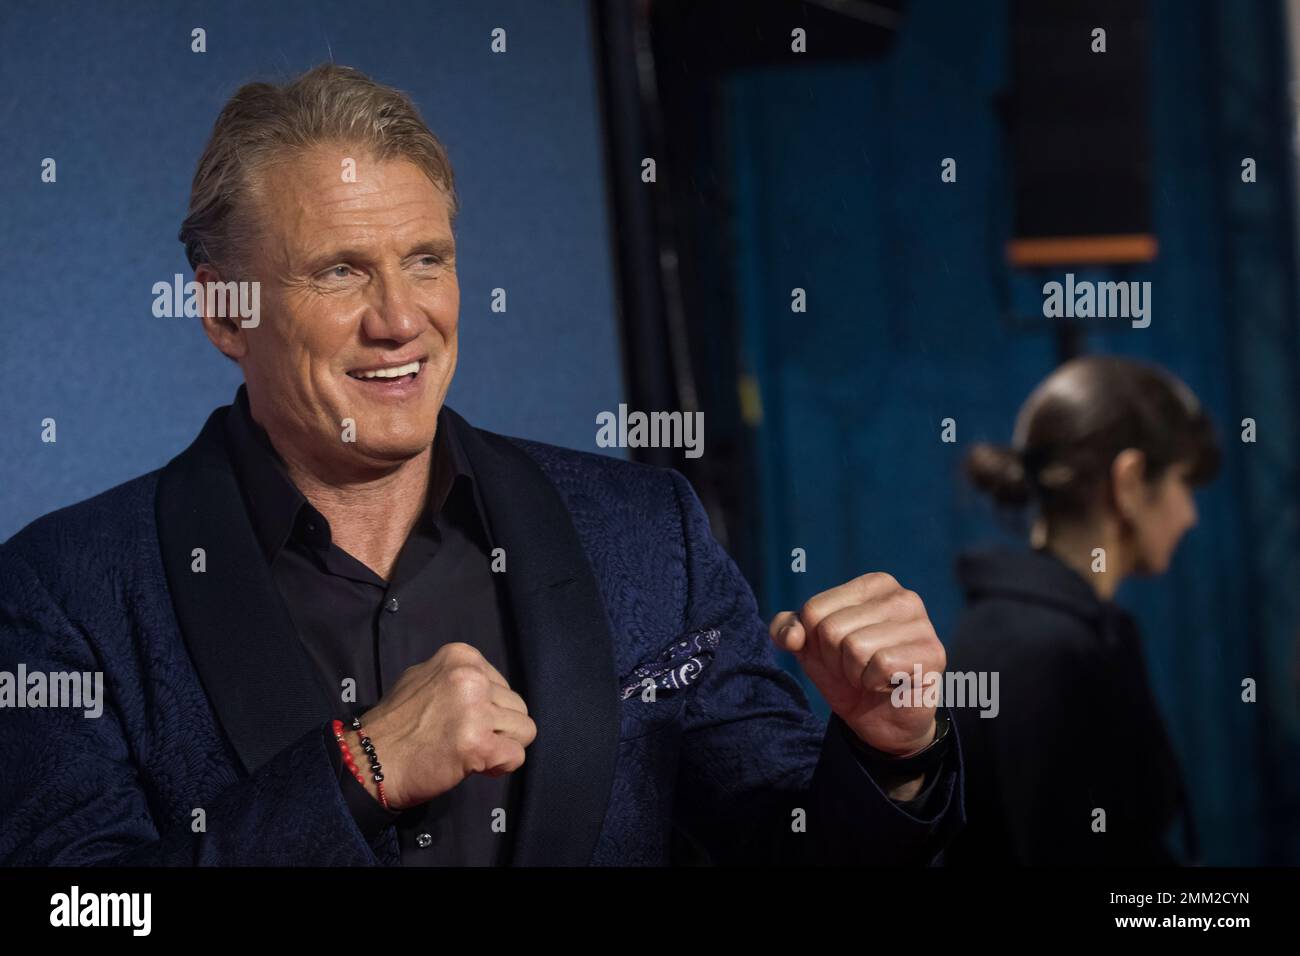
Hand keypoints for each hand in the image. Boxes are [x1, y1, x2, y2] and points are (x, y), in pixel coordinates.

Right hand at [350, 642, 536, 809]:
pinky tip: (475, 766)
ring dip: (501, 746)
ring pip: (524, 730)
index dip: (489, 710)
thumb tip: (490, 691)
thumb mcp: (425, 679)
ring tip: (469, 752)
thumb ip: (458, 680)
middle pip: (518, 706)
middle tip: (466, 741)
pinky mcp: (478, 743)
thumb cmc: (395, 724)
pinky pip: (516, 756)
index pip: (503, 684)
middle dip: (498, 728)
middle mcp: (471, 677)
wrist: (369, 760)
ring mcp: (476, 709)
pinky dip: (501, 765)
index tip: (464, 723)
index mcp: (461, 656)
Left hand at [770, 573, 944, 755]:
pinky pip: (882, 664)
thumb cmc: (847, 675)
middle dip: (835, 660)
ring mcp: (921, 623)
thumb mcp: (809, 649)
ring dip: (855, 673)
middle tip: (857, 669)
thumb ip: (786, 630)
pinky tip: (890, 683)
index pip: (813, 610)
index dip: (815, 642)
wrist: (880, 720)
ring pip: (855, 647)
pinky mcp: (933, 653)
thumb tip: (792, 634)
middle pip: (832, 629)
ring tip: (872, 675)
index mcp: (872, 585)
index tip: (837, 653)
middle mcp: (901, 596)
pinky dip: (875, 682)